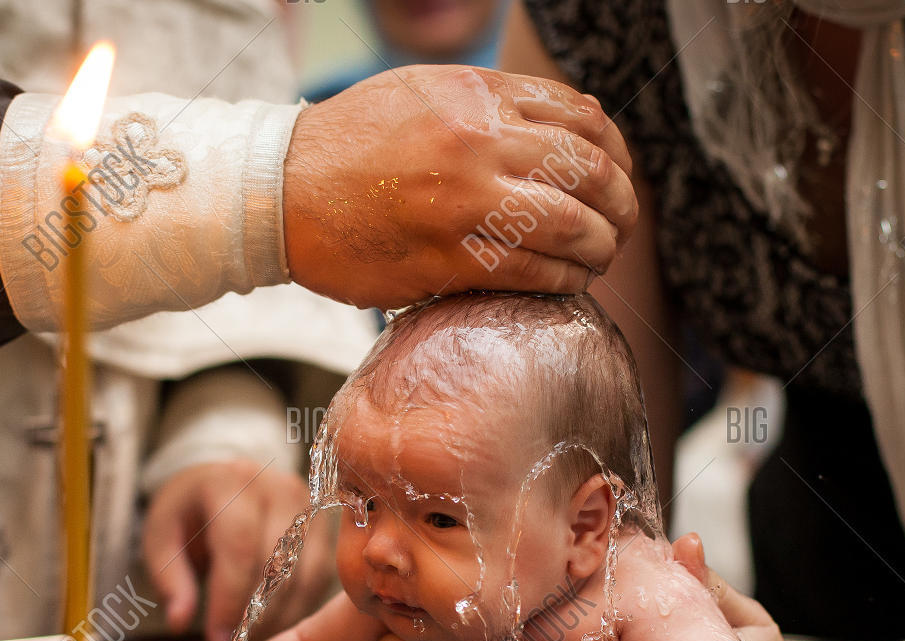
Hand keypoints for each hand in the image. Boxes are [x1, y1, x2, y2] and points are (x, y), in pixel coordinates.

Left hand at [142, 459, 335, 640]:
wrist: (224, 479)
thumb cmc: (189, 511)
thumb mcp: (162, 536)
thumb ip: (169, 578)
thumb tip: (180, 622)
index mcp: (230, 483)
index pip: (238, 547)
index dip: (229, 600)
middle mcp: (276, 488)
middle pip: (278, 565)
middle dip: (255, 617)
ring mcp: (308, 507)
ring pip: (306, 577)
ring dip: (280, 619)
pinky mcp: (325, 527)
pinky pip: (320, 579)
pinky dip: (297, 610)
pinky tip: (272, 627)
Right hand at [284, 65, 637, 307]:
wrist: (282, 190)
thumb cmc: (351, 144)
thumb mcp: (424, 93)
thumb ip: (492, 106)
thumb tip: (563, 128)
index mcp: (477, 97)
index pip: (582, 119)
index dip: (617, 154)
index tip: (619, 178)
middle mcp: (477, 143)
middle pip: (589, 173)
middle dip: (620, 205)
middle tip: (622, 226)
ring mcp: (463, 203)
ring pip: (570, 226)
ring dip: (599, 248)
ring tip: (598, 258)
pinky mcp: (446, 259)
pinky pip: (532, 271)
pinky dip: (562, 279)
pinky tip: (567, 282)